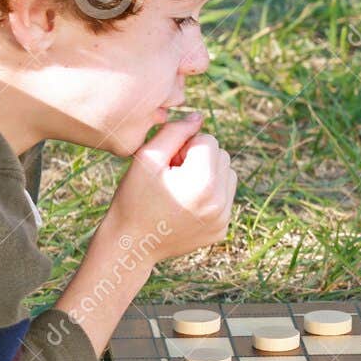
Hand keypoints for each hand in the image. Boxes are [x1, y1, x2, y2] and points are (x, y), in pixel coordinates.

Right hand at [108, 112, 236, 261]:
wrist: (131, 243)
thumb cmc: (134, 198)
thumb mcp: (147, 158)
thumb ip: (175, 131)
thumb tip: (199, 117)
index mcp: (204, 183)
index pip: (209, 140)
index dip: (184, 146)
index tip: (167, 164)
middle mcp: (220, 202)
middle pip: (222, 156)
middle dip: (199, 159)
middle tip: (172, 176)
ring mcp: (223, 218)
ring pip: (228, 175)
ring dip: (208, 175)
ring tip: (180, 189)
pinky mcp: (222, 229)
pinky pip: (225, 197)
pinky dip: (210, 195)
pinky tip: (185, 205)